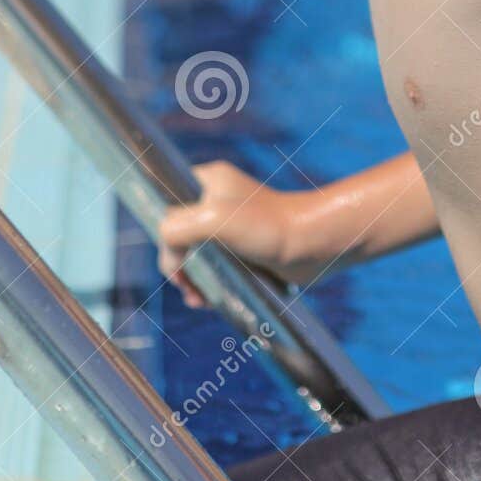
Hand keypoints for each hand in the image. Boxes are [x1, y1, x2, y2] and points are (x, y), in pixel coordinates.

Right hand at [158, 160, 311, 307]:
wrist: (313, 245)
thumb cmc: (267, 227)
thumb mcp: (212, 220)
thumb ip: (175, 229)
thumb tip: (170, 257)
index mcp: (208, 181)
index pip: (168, 205)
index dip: (166, 236)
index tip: (178, 261)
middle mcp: (217, 200)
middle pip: (180, 235)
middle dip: (180, 265)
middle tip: (188, 286)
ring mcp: (232, 225)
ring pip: (197, 255)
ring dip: (193, 279)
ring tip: (200, 299)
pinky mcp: (245, 248)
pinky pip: (217, 266)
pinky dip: (211, 283)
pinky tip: (211, 300)